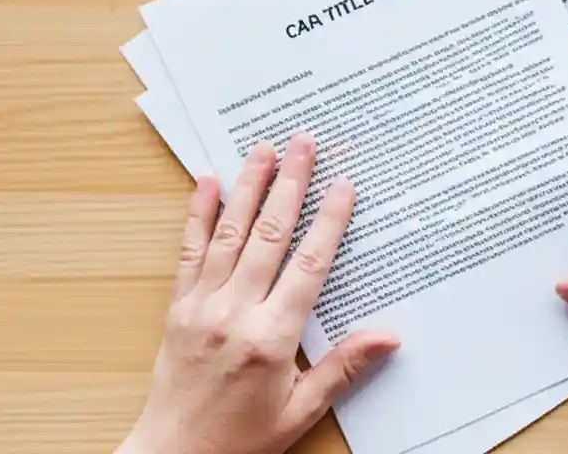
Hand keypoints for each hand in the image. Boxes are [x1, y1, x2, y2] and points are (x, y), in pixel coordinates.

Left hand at [118, 135, 399, 453]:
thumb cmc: (240, 439)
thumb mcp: (301, 410)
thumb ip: (344, 367)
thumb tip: (390, 337)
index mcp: (271, 338)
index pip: (308, 266)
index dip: (329, 221)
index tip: (344, 186)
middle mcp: (234, 313)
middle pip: (269, 235)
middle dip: (290, 184)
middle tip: (305, 143)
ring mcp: (202, 306)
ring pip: (229, 233)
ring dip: (248, 186)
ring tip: (264, 148)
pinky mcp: (178, 308)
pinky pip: (189, 252)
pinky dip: (197, 214)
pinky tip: (206, 183)